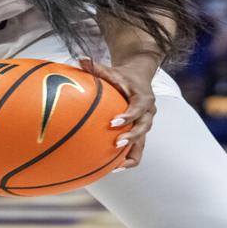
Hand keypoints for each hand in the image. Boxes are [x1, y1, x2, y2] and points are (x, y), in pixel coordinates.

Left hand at [82, 55, 156, 169]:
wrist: (139, 79)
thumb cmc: (123, 76)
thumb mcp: (112, 71)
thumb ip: (97, 67)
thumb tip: (79, 59)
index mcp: (143, 99)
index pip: (138, 109)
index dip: (128, 117)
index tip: (114, 122)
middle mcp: (148, 114)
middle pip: (143, 129)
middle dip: (131, 138)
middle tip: (116, 144)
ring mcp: (144, 126)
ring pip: (142, 145)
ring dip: (130, 155)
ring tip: (115, 166)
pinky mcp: (140, 134)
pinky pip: (136, 150)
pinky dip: (126, 159)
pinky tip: (110, 168)